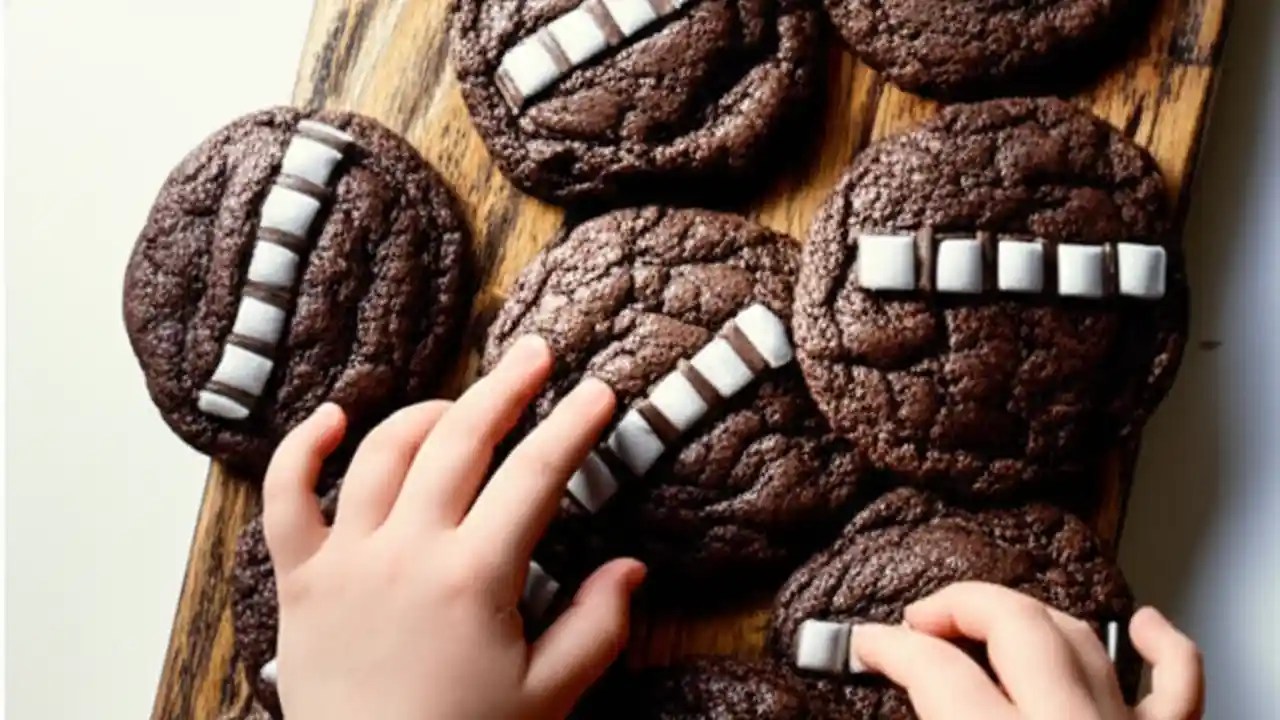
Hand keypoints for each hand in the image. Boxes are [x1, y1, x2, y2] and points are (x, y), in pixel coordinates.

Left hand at [263, 336, 646, 719]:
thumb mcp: (547, 698)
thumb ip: (597, 629)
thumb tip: (630, 569)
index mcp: (474, 579)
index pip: (535, 477)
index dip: (572, 427)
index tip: (597, 392)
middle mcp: (407, 552)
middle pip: (460, 442)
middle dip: (505, 388)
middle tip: (535, 354)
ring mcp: (347, 560)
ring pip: (382, 453)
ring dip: (427, 413)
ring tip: (461, 401)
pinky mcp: (300, 581)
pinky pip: (286, 499)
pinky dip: (302, 451)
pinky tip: (330, 419)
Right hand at [851, 582, 1203, 719]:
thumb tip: (903, 694)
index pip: (935, 669)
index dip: (886, 647)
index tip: (867, 644)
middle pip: (1012, 624)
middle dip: (956, 608)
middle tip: (921, 623)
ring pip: (1080, 638)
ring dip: (1029, 618)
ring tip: (992, 624)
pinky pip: (1176, 684)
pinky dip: (1162, 646)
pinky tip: (1141, 625)